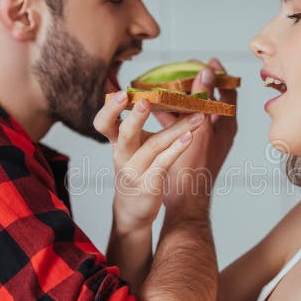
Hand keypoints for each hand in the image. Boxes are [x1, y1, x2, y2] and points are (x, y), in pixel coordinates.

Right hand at [93, 92, 204, 230]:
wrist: (133, 208)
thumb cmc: (136, 169)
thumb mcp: (128, 145)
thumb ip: (132, 121)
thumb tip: (139, 91)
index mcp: (116, 142)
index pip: (103, 123)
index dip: (109, 109)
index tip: (122, 92)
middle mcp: (122, 156)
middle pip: (125, 133)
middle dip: (136, 116)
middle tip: (147, 101)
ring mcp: (135, 172)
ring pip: (153, 146)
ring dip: (176, 129)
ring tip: (196, 115)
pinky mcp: (149, 185)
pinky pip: (164, 164)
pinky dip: (177, 149)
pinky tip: (189, 137)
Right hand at [153, 57, 237, 198]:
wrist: (185, 200)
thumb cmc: (195, 167)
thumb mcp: (199, 129)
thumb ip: (204, 100)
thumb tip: (206, 71)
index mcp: (226, 125)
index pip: (227, 91)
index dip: (219, 74)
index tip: (208, 60)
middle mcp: (216, 129)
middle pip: (209, 98)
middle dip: (196, 82)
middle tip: (183, 69)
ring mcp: (201, 137)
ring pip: (192, 109)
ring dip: (180, 97)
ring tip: (165, 83)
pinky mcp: (186, 144)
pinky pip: (180, 122)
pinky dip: (170, 112)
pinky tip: (154, 105)